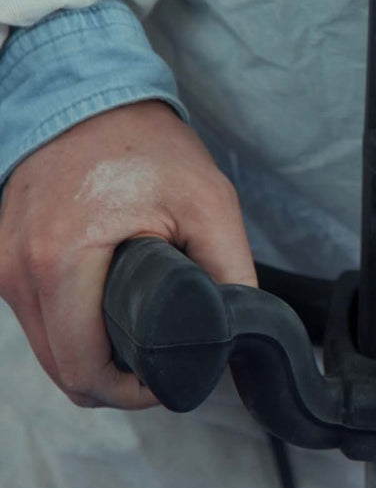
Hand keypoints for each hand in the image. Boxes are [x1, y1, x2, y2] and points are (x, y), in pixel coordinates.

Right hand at [0, 101, 255, 408]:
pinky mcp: (2, 258)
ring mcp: (1, 265)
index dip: (133, 392)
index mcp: (59, 260)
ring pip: (48, 350)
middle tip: (166, 365)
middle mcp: (15, 269)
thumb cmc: (147, 146)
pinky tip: (113, 315)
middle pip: (63, 371)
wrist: (90, 95)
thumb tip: (240, 337)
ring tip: (144, 340)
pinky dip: (74, 330)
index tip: (173, 379)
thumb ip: (232, 276)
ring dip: (94, 358)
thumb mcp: (210, 206)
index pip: (83, 369)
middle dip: (117, 382)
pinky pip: (38, 319)